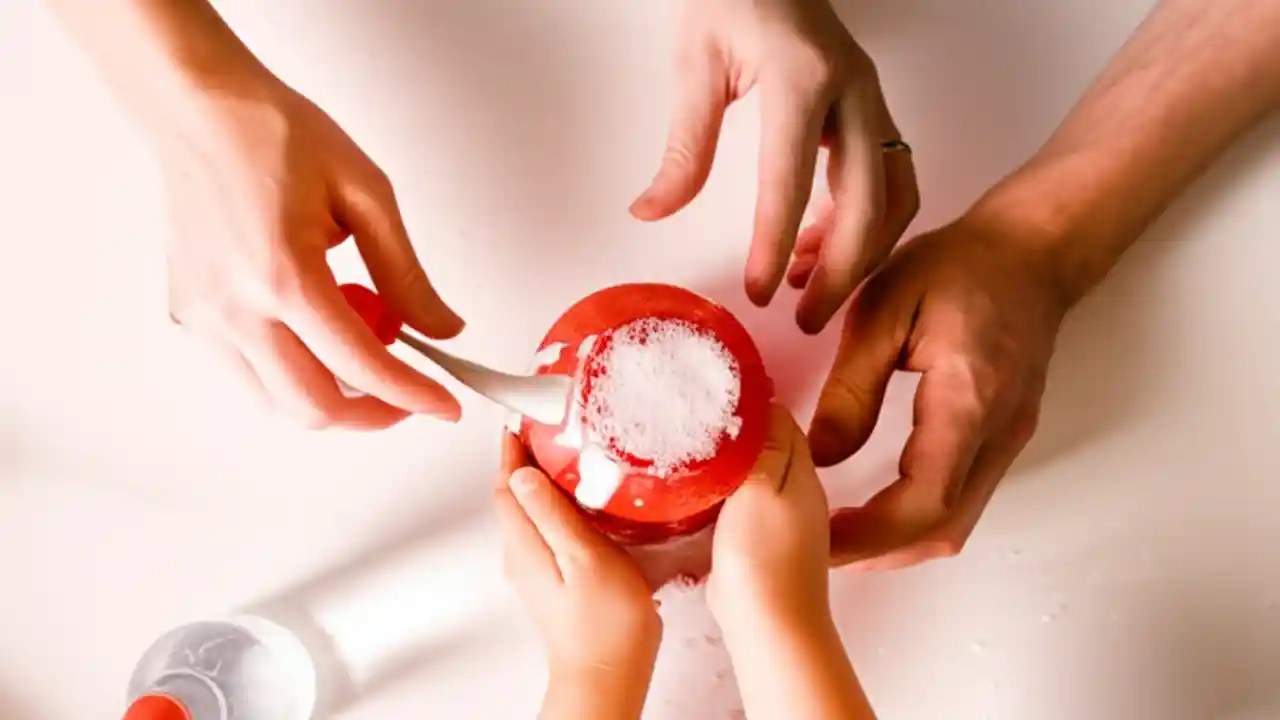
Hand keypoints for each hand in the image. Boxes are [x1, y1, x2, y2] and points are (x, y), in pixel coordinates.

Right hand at [162, 78, 463, 428]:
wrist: (200, 110)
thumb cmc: (274, 137)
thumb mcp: (366, 194)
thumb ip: (407, 274)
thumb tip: (441, 329)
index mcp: (283, 275)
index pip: (360, 366)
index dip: (412, 395)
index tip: (444, 405)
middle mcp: (234, 308)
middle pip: (313, 407)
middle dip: (373, 413)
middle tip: (410, 394)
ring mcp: (204, 319)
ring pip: (276, 402)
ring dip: (332, 395)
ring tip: (362, 342)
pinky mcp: (189, 318)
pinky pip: (250, 375)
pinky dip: (294, 371)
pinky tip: (316, 326)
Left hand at [494, 434, 659, 717]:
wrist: (607, 677)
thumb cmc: (604, 625)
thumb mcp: (583, 558)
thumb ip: (551, 514)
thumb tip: (521, 473)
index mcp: (524, 544)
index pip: (505, 483)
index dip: (511, 447)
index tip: (523, 416)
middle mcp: (522, 555)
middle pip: (513, 494)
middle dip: (525, 458)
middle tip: (548, 426)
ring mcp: (537, 569)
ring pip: (531, 511)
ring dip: (542, 480)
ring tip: (569, 453)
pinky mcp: (556, 579)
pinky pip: (547, 529)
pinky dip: (558, 504)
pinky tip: (586, 501)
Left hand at [632, 0, 917, 332]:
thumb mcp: (695, 64)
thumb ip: (683, 146)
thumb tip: (652, 212)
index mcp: (801, 77)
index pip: (790, 180)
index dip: (775, 244)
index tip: (759, 294)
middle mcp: (852, 90)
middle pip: (869, 201)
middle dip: (842, 271)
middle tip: (806, 319)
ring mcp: (873, 100)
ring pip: (895, 196)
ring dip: (864, 253)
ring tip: (811, 290)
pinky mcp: (875, 111)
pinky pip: (892, 181)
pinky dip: (870, 226)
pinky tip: (823, 248)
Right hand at [707, 406, 876, 719]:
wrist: (767, 624)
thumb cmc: (763, 558)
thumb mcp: (761, 486)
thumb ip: (763, 444)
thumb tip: (764, 401)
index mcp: (801, 472)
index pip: (780, 418)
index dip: (750, 400)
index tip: (716, 387)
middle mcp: (796, 493)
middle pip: (767, 445)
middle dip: (737, 428)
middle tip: (698, 414)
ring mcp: (778, 520)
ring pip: (753, 474)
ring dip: (728, 460)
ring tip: (692, 447)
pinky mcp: (757, 544)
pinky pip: (739, 503)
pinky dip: (722, 491)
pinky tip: (698, 493)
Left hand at [809, 205, 1070, 568]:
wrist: (1031, 250)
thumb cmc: (958, 266)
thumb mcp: (883, 310)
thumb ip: (851, 389)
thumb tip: (817, 455)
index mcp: (969, 399)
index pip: (924, 500)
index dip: (868, 534)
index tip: (817, 539)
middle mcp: (999, 432)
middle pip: (943, 528)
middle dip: (876, 551)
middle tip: (815, 547)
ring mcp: (1009, 439)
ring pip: (955, 522)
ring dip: (895, 541)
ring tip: (836, 533)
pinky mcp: (1005, 437)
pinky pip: (962, 499)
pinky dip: (915, 518)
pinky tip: (873, 507)